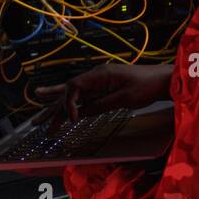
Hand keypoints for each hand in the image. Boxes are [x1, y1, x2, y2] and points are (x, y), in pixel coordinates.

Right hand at [34, 62, 172, 124]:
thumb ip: (101, 105)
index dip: (68, 104)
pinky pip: (84, 99)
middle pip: (68, 92)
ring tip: (39, 120)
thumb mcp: (124, 98)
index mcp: (100, 75)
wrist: (162, 80)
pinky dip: (72, 107)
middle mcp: (96, 77)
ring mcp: (99, 83)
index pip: (74, 87)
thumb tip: (81, 114)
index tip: (72, 120)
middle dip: (51, 108)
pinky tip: (63, 114)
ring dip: (56, 108)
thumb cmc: (146, 86)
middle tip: (36, 123)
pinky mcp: (104, 90)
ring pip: (73, 96)